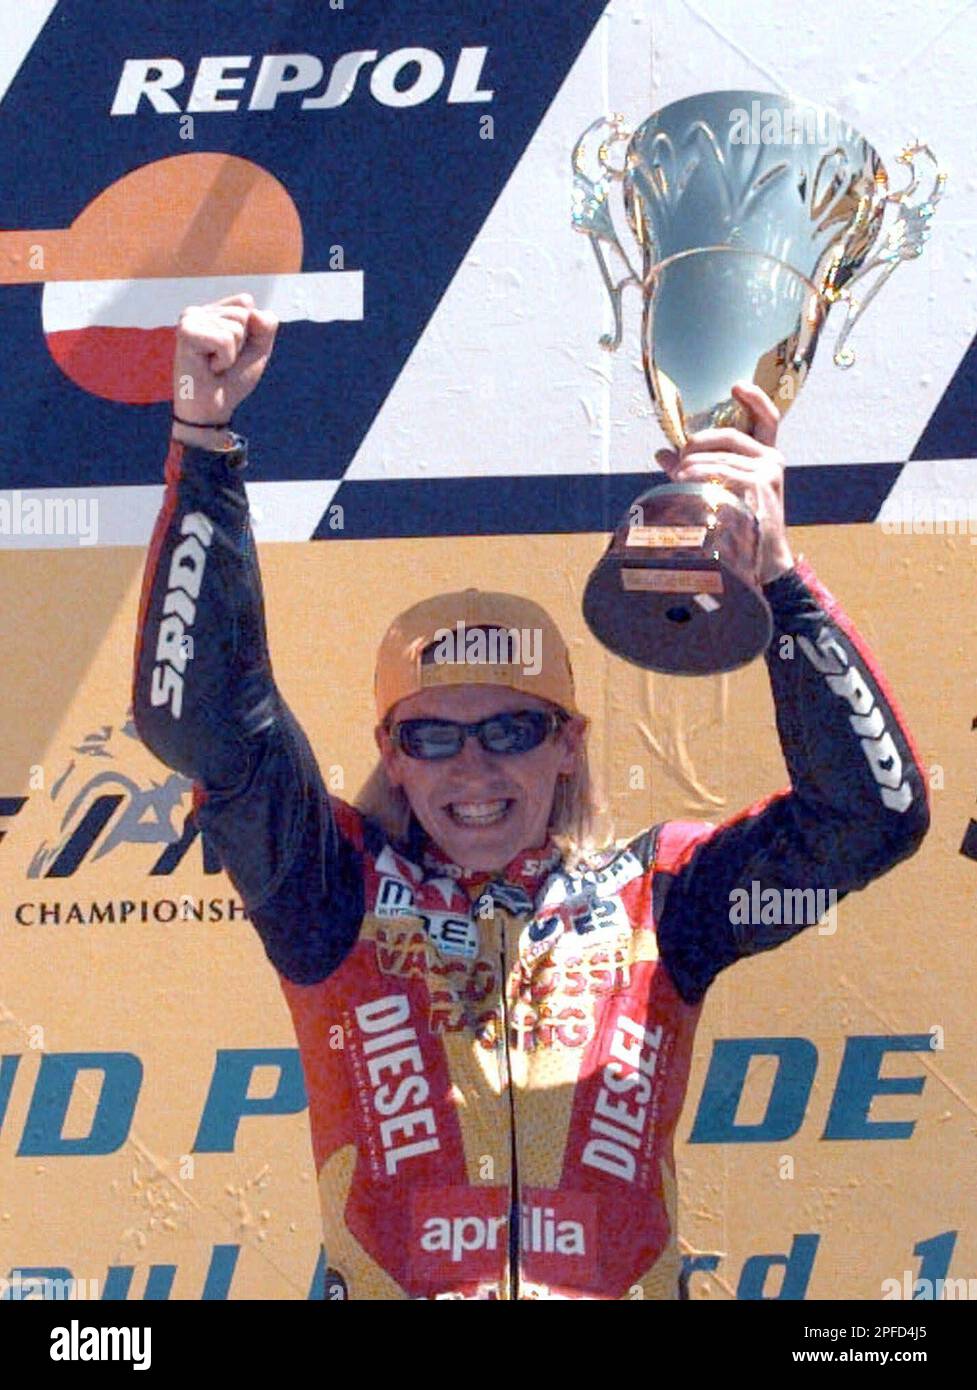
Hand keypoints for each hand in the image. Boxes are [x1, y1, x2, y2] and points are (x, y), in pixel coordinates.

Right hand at [172, 292, 278, 426]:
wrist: (213, 408)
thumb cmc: (232, 379)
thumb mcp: (258, 349)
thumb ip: (266, 325)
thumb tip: (253, 312)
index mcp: (212, 311)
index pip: (245, 302)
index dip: (250, 331)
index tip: (232, 351)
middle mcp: (198, 311)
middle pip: (242, 314)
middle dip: (241, 344)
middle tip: (221, 361)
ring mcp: (189, 319)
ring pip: (235, 327)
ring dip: (231, 354)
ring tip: (214, 365)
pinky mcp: (185, 331)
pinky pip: (224, 340)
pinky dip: (224, 359)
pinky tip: (208, 367)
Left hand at [654, 381, 794, 585]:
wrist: (765, 562)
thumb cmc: (741, 526)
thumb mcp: (723, 491)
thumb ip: (696, 468)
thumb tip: (661, 452)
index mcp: (766, 456)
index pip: (768, 417)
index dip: (754, 398)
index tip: (736, 385)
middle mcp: (772, 459)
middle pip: (726, 435)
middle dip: (697, 443)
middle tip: (679, 458)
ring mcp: (767, 472)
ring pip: (717, 457)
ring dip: (691, 465)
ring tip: (678, 477)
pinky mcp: (759, 485)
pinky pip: (719, 472)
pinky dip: (698, 476)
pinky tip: (686, 483)